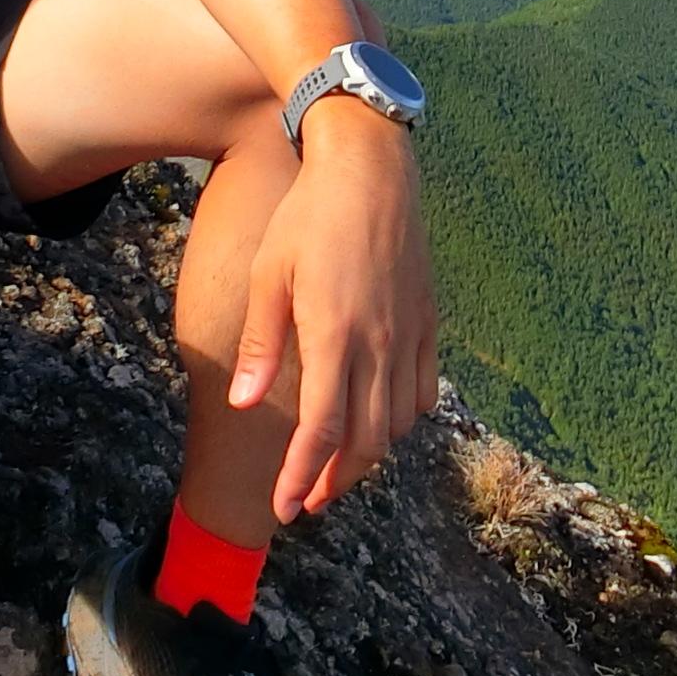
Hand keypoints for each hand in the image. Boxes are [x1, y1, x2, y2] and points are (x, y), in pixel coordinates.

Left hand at [230, 104, 438, 523]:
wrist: (371, 168)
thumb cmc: (308, 217)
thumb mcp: (269, 276)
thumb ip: (262, 346)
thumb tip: (248, 406)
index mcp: (335, 336)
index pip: (322, 431)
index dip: (302, 476)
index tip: (285, 507)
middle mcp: (379, 344)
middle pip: (364, 440)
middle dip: (334, 480)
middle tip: (306, 500)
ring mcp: (410, 335)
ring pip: (397, 423)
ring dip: (367, 455)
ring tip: (336, 468)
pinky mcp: (428, 321)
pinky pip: (422, 391)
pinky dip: (402, 419)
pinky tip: (380, 422)